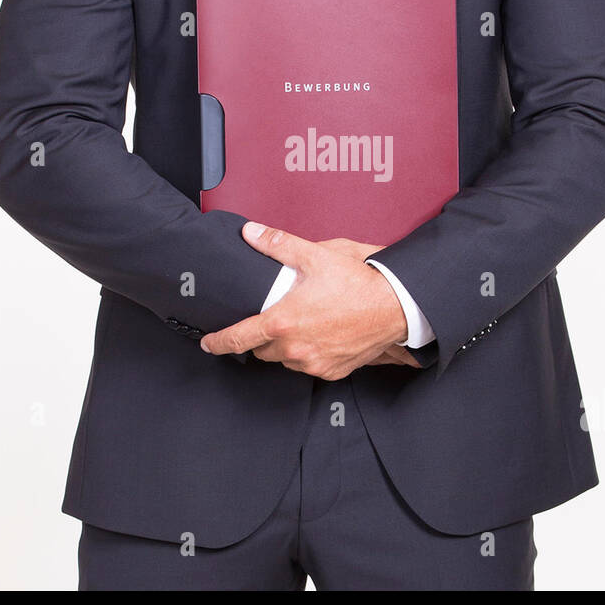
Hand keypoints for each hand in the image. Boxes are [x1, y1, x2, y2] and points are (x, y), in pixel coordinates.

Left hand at [199, 222, 413, 379]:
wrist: (395, 306)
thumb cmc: (357, 282)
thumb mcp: (315, 255)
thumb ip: (278, 244)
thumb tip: (251, 233)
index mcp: (282, 322)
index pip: (238, 339)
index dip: (218, 343)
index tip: (208, 343)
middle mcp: (295, 348)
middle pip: (262, 350)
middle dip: (262, 336)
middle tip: (274, 317)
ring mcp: (314, 363)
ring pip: (285, 359)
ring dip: (286, 346)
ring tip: (301, 323)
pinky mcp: (332, 371)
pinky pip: (309, 366)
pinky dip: (308, 354)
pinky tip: (321, 335)